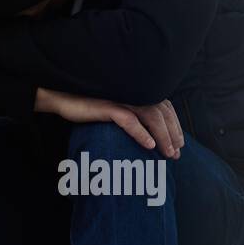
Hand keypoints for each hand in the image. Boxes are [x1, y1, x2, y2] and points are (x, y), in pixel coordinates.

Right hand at [35, 88, 183, 159]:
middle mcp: (134, 92)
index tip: (180, 144)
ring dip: (162, 136)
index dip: (175, 125)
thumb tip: (150, 135)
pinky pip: (129, 120)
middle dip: (173, 134)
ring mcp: (122, 98)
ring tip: (168, 153)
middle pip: (162, 113)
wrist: (63, 99)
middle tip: (176, 154)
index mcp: (138, 91)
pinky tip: (149, 146)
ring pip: (151, 117)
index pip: (165, 108)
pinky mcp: (109, 106)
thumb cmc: (90, 107)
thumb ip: (133, 115)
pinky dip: (141, 133)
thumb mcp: (116, 110)